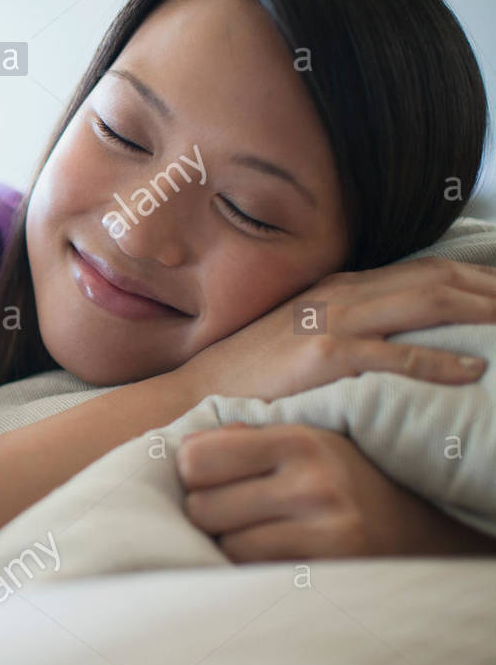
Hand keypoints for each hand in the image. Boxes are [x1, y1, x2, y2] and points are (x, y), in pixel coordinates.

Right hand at [172, 257, 495, 402]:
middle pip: (436, 278)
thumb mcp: (300, 338)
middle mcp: (340, 295)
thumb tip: (395, 340)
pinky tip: (474, 372)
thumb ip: (347, 329)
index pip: (424, 271)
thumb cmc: (250, 377)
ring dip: (481, 312)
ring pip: (426, 302)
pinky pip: (395, 353)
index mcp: (339, 289)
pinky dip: (441, 360)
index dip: (476, 280)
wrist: (197, 393)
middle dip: (491, 290)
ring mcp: (331, 321)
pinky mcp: (322, 355)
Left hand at [176, 422, 495, 561]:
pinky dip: (252, 569)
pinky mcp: (329, 573)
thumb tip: (179, 448)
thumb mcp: (300, 440)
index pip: (196, 459)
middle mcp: (313, 484)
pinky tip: (274, 554)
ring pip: (225, 547)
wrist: (414, 526)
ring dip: (230, 545)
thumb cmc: (336, 477)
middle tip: (235, 510)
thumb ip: (240, 439)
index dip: (192, 471)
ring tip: (258, 532)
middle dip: (207, 512)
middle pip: (201, 509)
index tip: (209, 476)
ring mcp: (325, 533)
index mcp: (298, 441)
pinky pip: (254, 575)